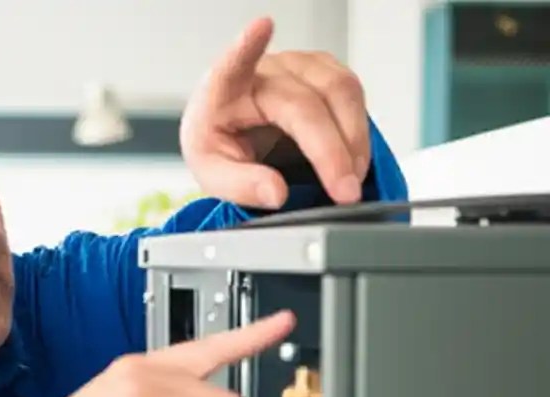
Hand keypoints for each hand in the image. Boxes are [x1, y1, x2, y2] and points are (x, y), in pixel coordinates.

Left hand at [180, 17, 370, 208]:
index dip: (248, 46)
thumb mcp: (214, 174)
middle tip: (344, 193)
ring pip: (342, 90)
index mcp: (224, 90)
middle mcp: (265, 69)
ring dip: (354, 140)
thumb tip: (277, 193)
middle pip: (308, 101)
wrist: (231, 129)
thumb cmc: (220, 143)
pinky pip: (353, 93)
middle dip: (333, 150)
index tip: (260, 27)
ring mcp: (299, 64)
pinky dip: (358, 131)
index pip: (234, 65)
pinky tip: (353, 159)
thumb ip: (241, 185)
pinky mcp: (324, 70)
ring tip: (351, 180)